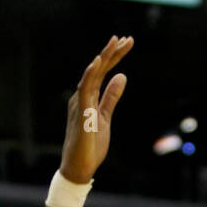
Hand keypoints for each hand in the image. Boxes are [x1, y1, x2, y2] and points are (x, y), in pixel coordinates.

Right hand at [60, 35, 133, 183]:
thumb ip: (111, 97)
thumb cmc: (90, 146)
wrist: (79, 168)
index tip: (127, 43)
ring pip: (91, 75)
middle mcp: (81, 97)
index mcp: (87, 98)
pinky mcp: (81, 114)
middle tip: (126, 38)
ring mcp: (80, 104)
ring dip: (103, 58)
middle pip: (98, 69)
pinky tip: (99, 62)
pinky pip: (85, 90)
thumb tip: (122, 76)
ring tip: (115, 42)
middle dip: (112, 53)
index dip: (114, 57)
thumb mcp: (106, 117)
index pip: (102, 72)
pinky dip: (90, 74)